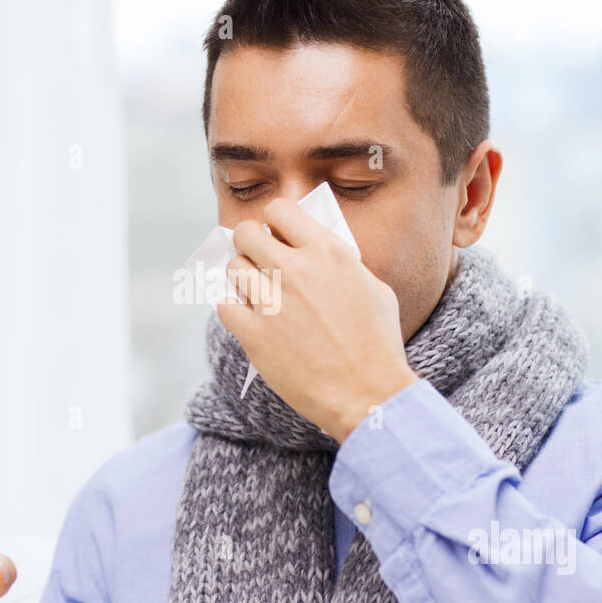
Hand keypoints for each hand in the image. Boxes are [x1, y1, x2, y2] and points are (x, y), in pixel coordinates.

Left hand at [220, 196, 418, 443]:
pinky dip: (232, 309)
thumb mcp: (374, 288)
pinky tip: (247, 318)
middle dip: (249, 243)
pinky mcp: (254, 334)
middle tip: (258, 261)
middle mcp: (295, 269)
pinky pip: (224, 305)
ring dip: (242, 277)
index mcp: (327, 251)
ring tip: (256, 293)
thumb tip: (317, 252)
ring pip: (233, 267)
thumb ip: (342, 264)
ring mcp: (271, 301)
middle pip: (245, 232)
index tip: (277, 235)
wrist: (368, 393)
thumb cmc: (377, 344)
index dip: (274, 221)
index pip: (279, 209)